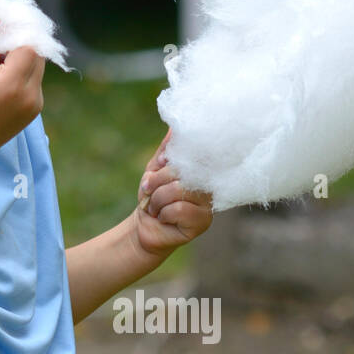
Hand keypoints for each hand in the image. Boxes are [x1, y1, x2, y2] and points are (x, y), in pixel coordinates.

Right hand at [0, 21, 45, 160]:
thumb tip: (3, 22)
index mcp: (13, 86)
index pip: (29, 46)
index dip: (18, 32)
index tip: (3, 25)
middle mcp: (32, 94)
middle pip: (37, 53)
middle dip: (21, 41)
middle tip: (0, 40)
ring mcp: (37, 102)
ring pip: (39, 64)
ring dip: (23, 55)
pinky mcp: (37, 106)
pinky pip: (35, 78)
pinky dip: (23, 70)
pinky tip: (4, 77)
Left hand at [133, 128, 213, 257]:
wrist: (144, 227)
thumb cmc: (152, 196)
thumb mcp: (155, 169)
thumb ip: (167, 150)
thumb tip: (175, 127)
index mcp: (201, 171)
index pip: (194, 155)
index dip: (171, 161)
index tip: (160, 164)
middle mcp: (210, 186)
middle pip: (182, 172)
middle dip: (157, 182)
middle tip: (149, 191)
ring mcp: (208, 205)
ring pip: (179, 190)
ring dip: (157, 199)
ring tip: (155, 207)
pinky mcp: (202, 223)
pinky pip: (178, 209)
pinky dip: (163, 213)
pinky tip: (164, 218)